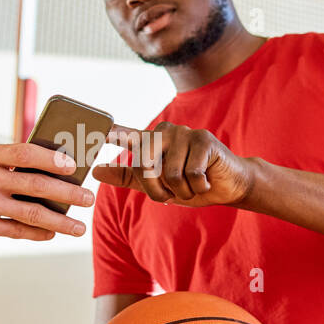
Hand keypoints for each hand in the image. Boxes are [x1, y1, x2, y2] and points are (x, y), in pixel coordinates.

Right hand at [0, 139, 94, 246]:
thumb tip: (31, 161)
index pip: (25, 152)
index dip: (53, 158)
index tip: (74, 165)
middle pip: (37, 185)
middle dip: (68, 193)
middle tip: (88, 198)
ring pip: (31, 214)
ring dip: (60, 221)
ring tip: (78, 228)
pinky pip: (15, 232)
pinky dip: (36, 234)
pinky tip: (51, 235)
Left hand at [92, 122, 257, 207]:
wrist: (226, 186)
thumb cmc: (189, 184)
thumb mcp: (155, 185)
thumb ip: (127, 177)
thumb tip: (96, 172)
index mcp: (149, 141)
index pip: (125, 135)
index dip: (110, 133)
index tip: (96, 130)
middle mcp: (163, 132)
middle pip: (145, 166)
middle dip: (158, 190)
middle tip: (172, 194)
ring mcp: (184, 132)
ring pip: (170, 174)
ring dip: (182, 191)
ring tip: (192, 185)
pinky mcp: (203, 139)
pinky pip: (190, 174)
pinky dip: (198, 186)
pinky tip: (206, 180)